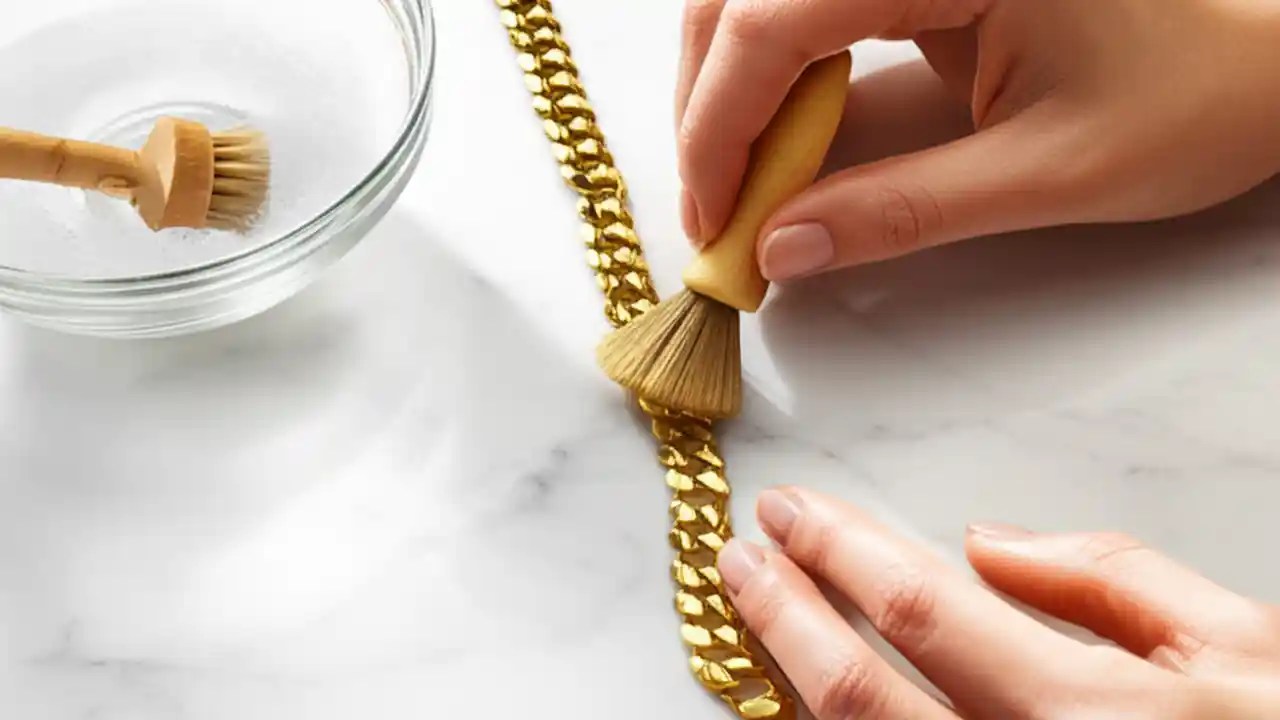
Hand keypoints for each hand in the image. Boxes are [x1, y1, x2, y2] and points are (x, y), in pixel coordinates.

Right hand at [676, 0, 1279, 279]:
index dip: (720, 124)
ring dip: (728, 86)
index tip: (711, 217)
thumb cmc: (1193, 97)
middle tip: (714, 210)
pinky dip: (772, 74)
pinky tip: (780, 138)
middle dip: (709, 104)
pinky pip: (804, 9)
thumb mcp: (1048, 172)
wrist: (1264, 59)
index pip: (776, 20)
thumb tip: (782, 247)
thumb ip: (903, 211)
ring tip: (738, 183)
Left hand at [717, 487, 1279, 718]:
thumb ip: (1109, 582)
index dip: (839, 553)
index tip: (790, 513)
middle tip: (740, 559)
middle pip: (859, 697)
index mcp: (1088, 714)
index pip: (920, 612)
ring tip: (759, 618)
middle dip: (785, 616)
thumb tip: (987, 542)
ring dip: (793, 681)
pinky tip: (816, 698)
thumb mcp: (1240, 643)